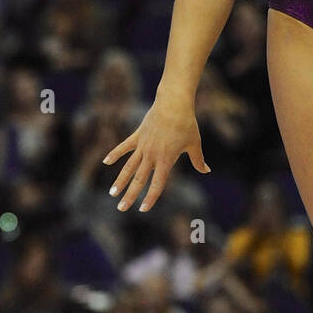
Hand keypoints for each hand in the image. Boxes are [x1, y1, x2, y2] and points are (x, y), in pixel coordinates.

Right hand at [101, 94, 209, 212]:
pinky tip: (105, 162)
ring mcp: (143, 145)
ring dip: (120, 180)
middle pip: (139, 179)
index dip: (150, 198)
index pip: (157, 184)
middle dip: (130, 195)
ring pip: (129, 167)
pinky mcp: (138, 135)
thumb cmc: (186, 124)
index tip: (143, 209)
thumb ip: (198, 160)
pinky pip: (124, 146)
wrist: (173, 103)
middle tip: (120, 209)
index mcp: (166, 160)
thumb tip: (207, 170)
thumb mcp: (195, 144)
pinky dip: (115, 154)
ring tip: (112, 193)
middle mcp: (152, 155)